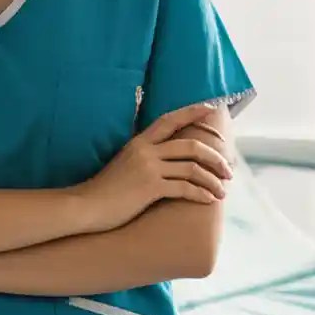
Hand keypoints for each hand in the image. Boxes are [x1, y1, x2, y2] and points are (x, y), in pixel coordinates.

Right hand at [73, 103, 234, 232]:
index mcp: (139, 142)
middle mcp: (145, 151)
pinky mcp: (150, 188)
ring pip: (192, 168)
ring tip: (222, 192)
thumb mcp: (123, 164)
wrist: (86, 205)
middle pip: (191, 146)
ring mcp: (148, 169)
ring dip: (212, 180)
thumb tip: (165, 159)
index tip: (211, 108)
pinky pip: (185, 188)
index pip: (169, 119)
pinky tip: (208, 200)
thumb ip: (143, 156)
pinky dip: (201, 194)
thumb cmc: (105, 189)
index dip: (191, 111)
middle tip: (228, 171)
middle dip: (215, 158)